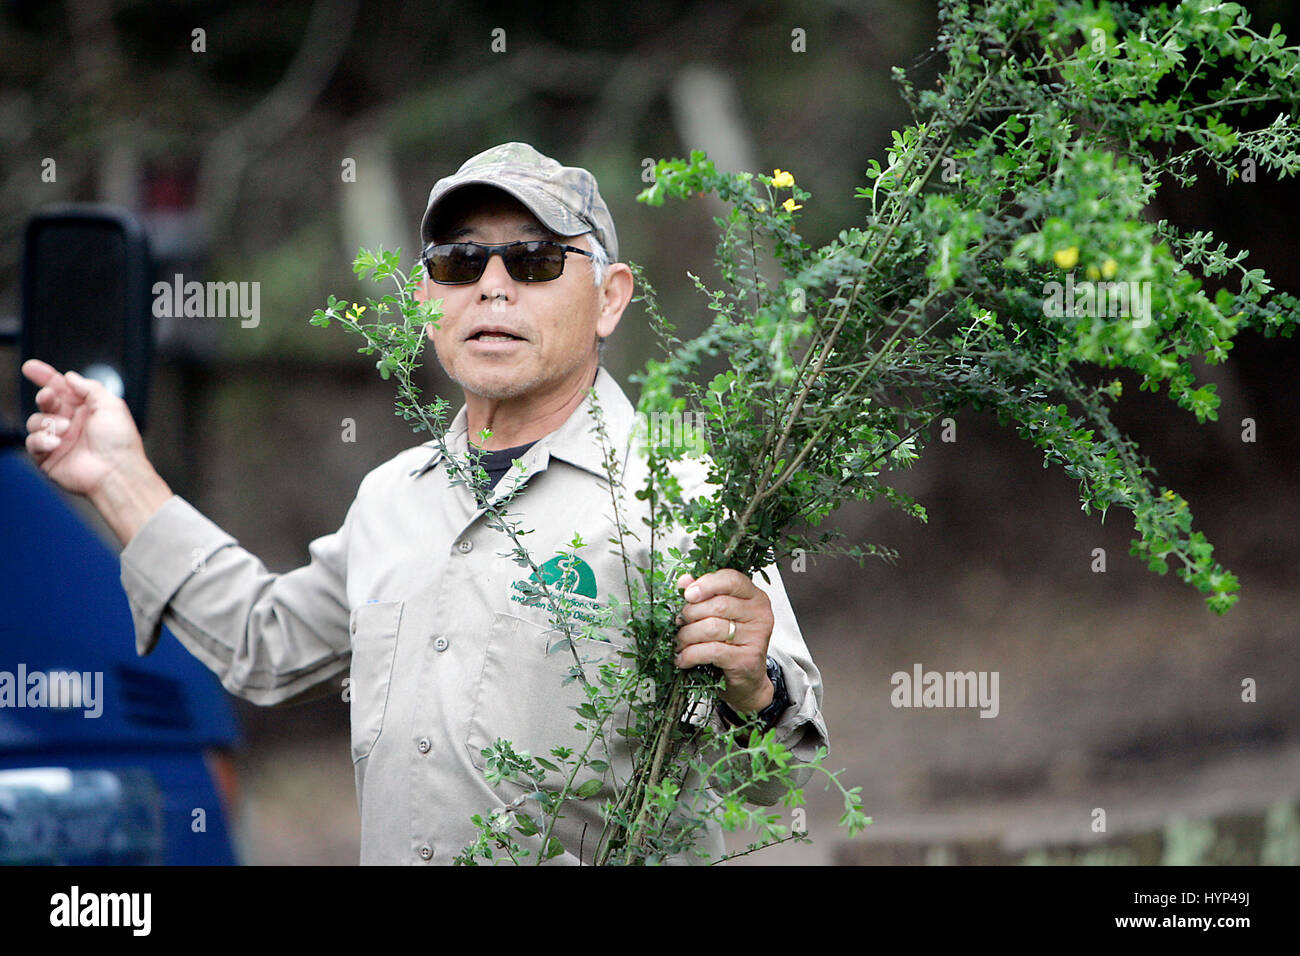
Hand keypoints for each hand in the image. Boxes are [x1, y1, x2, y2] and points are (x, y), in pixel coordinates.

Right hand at [21, 359, 170, 543]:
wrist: (117, 472)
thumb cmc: (120, 442)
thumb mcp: (111, 406)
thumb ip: (90, 387)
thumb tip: (70, 377)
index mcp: (86, 409)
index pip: (61, 388)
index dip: (45, 376)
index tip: (30, 367)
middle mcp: (71, 423)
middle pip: (45, 402)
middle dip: (44, 396)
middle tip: (49, 398)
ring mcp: (59, 440)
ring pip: (35, 421)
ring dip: (47, 421)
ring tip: (65, 428)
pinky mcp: (48, 457)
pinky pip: (32, 442)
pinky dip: (41, 439)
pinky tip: (55, 442)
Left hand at [674, 569, 774, 714]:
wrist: (747, 681)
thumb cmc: (732, 644)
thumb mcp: (721, 616)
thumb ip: (705, 595)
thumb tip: (684, 581)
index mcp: (755, 597)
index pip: (732, 579)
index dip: (707, 584)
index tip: (687, 594)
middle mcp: (760, 615)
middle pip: (718, 604)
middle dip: (690, 614)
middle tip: (679, 623)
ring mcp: (756, 637)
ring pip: (711, 628)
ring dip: (687, 636)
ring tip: (680, 643)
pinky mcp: (746, 659)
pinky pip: (711, 651)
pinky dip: (691, 655)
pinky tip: (683, 659)